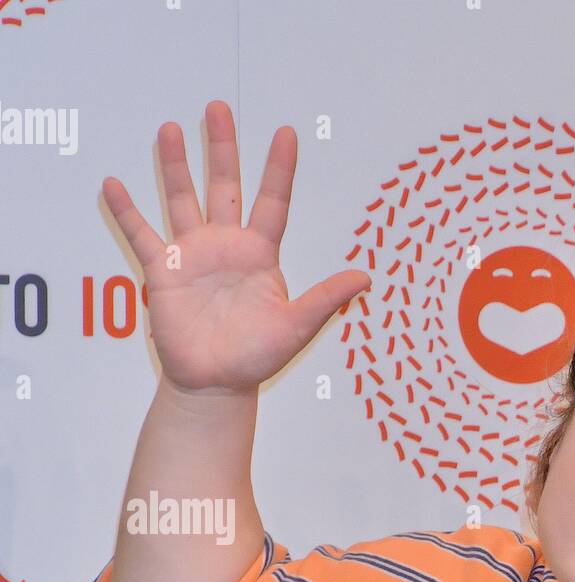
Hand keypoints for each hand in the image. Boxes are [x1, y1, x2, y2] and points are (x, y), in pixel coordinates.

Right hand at [101, 99, 370, 392]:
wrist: (217, 384)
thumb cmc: (257, 358)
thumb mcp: (297, 327)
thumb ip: (326, 299)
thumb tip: (365, 278)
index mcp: (260, 256)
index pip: (273, 202)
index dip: (280, 169)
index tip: (287, 133)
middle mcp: (226, 246)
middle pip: (224, 187)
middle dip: (223, 149)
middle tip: (220, 108)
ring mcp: (193, 255)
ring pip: (183, 199)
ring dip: (177, 166)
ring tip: (171, 128)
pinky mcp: (163, 271)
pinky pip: (141, 235)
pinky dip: (127, 211)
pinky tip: (114, 184)